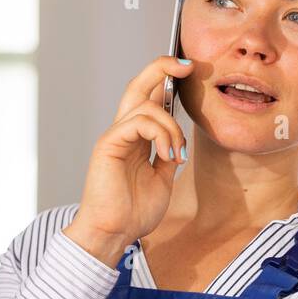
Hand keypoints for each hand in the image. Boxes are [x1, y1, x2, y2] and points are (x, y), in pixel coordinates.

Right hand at [64, 55, 195, 265]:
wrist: (114, 233)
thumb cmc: (133, 212)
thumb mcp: (162, 180)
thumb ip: (168, 156)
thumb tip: (179, 139)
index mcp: (135, 139)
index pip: (149, 99)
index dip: (166, 81)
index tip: (188, 71)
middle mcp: (123, 132)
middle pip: (139, 85)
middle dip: (162, 68)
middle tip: (185, 65)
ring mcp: (115, 136)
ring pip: (146, 105)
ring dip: (171, 127)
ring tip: (175, 155)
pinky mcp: (109, 143)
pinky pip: (138, 122)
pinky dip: (160, 135)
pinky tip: (166, 156)